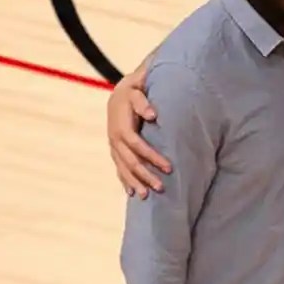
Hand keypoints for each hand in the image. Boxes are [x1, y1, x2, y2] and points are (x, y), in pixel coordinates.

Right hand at [107, 67, 169, 196]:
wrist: (120, 92)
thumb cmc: (134, 89)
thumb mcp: (137, 87)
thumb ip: (143, 101)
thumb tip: (152, 115)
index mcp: (121, 126)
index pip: (137, 146)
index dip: (152, 157)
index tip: (169, 167)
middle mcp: (115, 139)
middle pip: (130, 162)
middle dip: (145, 176)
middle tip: (162, 188)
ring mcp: (114, 146)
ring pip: (123, 168)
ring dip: (135, 182)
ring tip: (147, 196)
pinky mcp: (116, 150)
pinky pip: (119, 168)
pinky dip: (125, 180)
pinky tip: (132, 192)